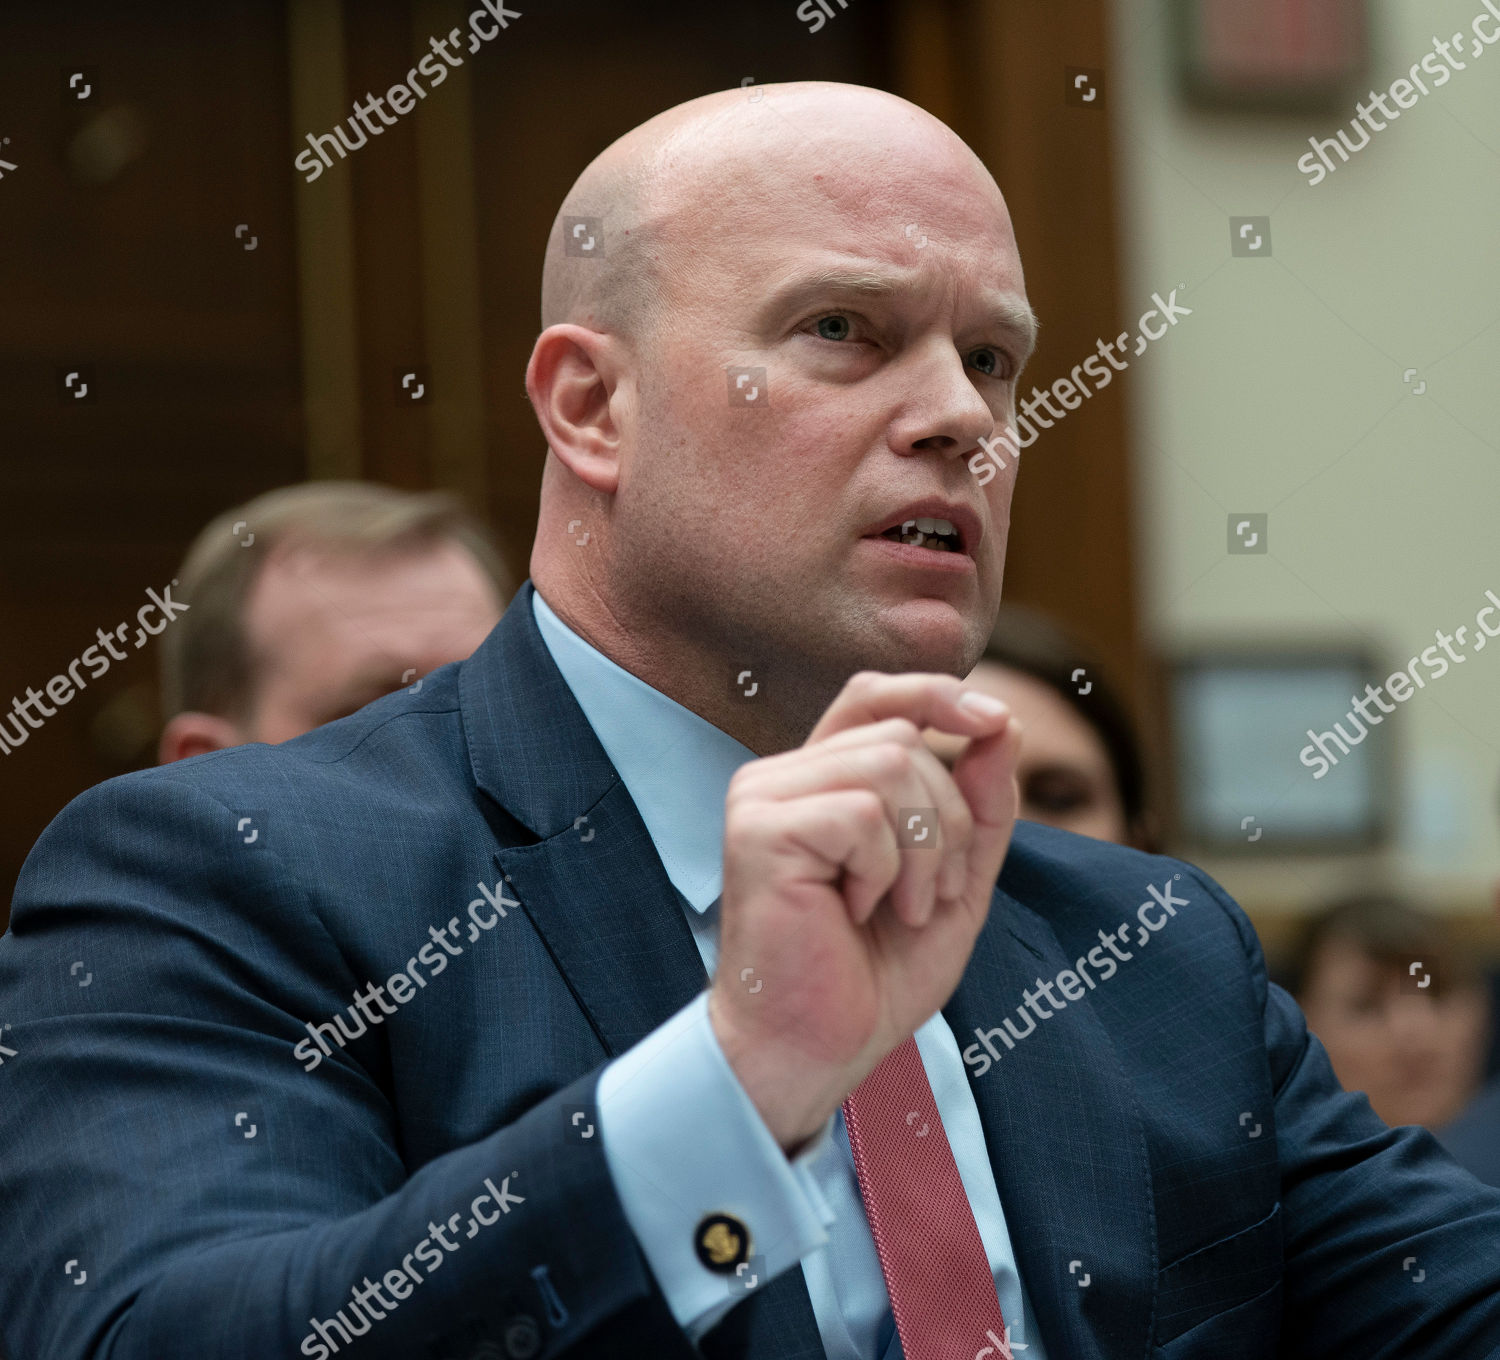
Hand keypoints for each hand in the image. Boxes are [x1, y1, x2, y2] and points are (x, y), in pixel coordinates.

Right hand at [708, 672, 1021, 1151]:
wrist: (815, 1050)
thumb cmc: (871, 977)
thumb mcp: (956, 882)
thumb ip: (981, 807)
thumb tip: (1005, 723)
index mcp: (821, 782)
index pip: (874, 697)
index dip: (936, 692)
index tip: (998, 719)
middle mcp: (783, 777)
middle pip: (904, 735)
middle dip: (952, 819)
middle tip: (934, 896)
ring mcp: (763, 797)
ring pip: (891, 764)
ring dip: (926, 851)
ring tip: (902, 909)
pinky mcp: (758, 830)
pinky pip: (863, 813)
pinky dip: (886, 870)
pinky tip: (857, 912)